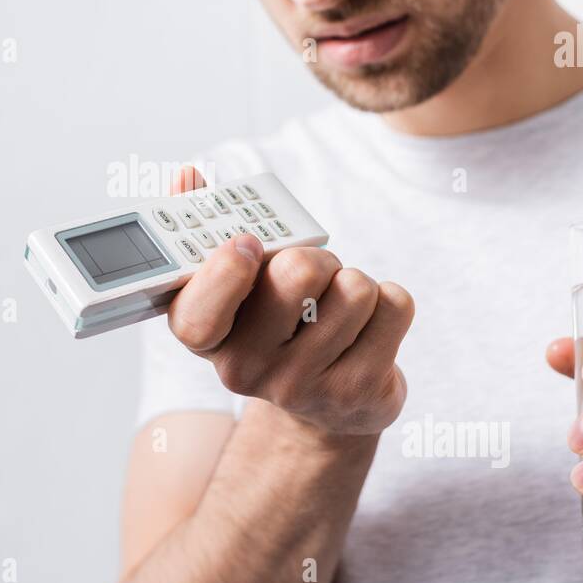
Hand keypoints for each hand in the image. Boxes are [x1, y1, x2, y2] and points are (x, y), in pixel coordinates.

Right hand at [165, 167, 413, 436]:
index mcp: (205, 338)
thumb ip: (204, 230)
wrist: (328, 407)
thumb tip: (187, 175)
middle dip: (315, 256)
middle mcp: (245, 370)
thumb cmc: (275, 327)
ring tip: (336, 307)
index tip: (249, 243)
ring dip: (354, 282)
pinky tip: (368, 326)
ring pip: (355, 287)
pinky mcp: (358, 392)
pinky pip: (395, 306)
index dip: (224, 274)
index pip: (198, 316)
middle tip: (312, 272)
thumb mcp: (234, 290)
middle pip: (298, 274)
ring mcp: (302, 386)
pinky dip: (389, 301)